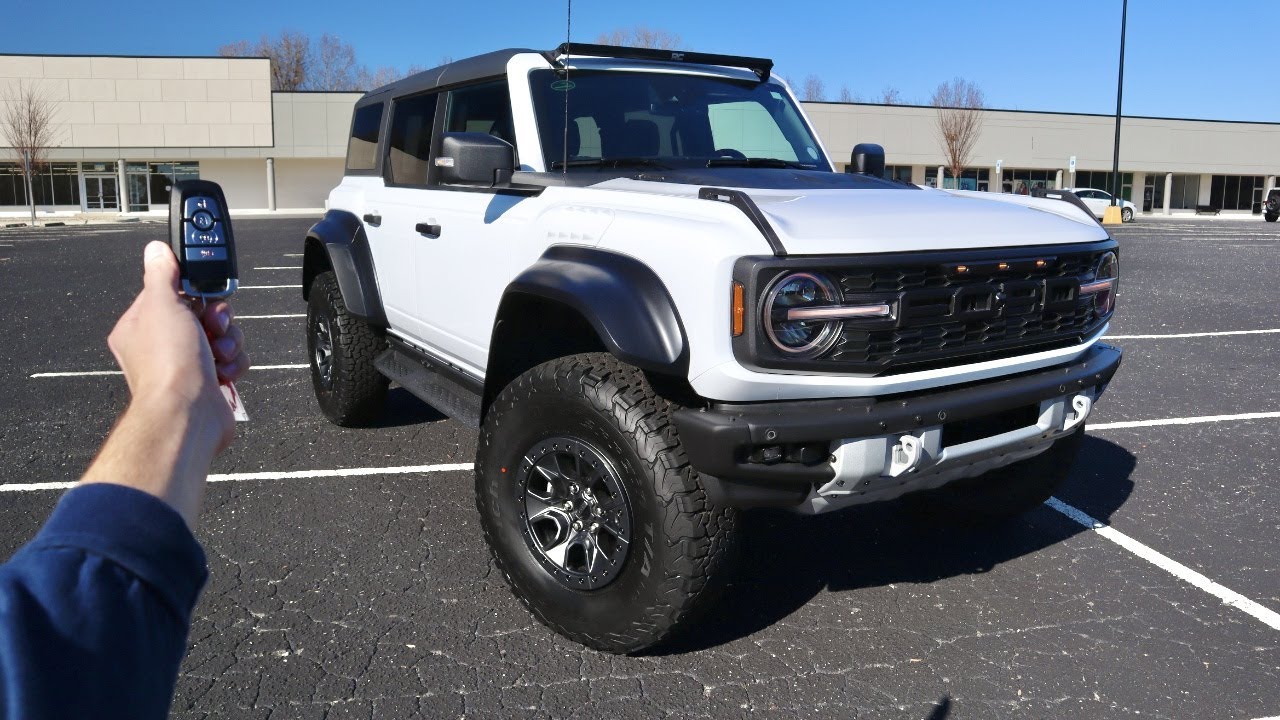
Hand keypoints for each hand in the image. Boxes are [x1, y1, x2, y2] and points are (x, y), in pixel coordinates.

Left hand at [107, 241, 248, 451]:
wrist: (189, 414)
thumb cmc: (170, 364)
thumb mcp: (163, 304)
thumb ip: (162, 274)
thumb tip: (156, 251)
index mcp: (140, 326)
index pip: (172, 293)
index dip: (193, 291)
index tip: (203, 294)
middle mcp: (160, 345)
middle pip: (202, 314)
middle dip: (217, 319)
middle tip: (213, 327)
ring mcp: (185, 365)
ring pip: (221, 336)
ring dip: (228, 342)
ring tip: (218, 354)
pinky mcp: (208, 381)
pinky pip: (231, 359)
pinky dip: (233, 363)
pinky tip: (223, 371)